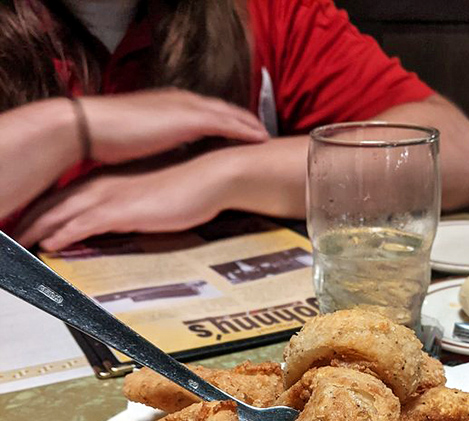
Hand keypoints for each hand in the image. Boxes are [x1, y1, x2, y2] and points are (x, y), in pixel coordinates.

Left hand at [15, 156, 228, 249]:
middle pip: (56, 204)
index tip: (29, 225)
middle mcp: (104, 186)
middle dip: (31, 221)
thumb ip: (134, 208)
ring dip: (39, 229)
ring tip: (22, 244)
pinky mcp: (123, 210)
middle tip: (14, 238)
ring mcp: (111, 197)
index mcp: (110, 182)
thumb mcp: (154, 200)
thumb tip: (125, 221)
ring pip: (63, 214)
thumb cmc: (188, 188)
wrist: (210, 178)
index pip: (66, 197)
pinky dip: (64, 234)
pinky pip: (84, 224)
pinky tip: (50, 244)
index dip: (44, 211)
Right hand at [80, 88, 267, 162]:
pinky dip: (245, 129)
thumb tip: (165, 162)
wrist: (93, 128)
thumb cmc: (107, 140)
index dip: (225, 121)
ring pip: (231, 113)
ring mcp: (187, 107)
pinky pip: (227, 123)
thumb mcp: (140, 143)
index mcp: (170, 106)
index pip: (206, 111)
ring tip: (267, 136)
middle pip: (224, 109)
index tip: (240, 132)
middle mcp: (182, 101)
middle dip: (244, 119)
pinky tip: (260, 138)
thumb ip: (157, 146)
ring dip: (251, 124)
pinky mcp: (191, 119)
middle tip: (263, 132)